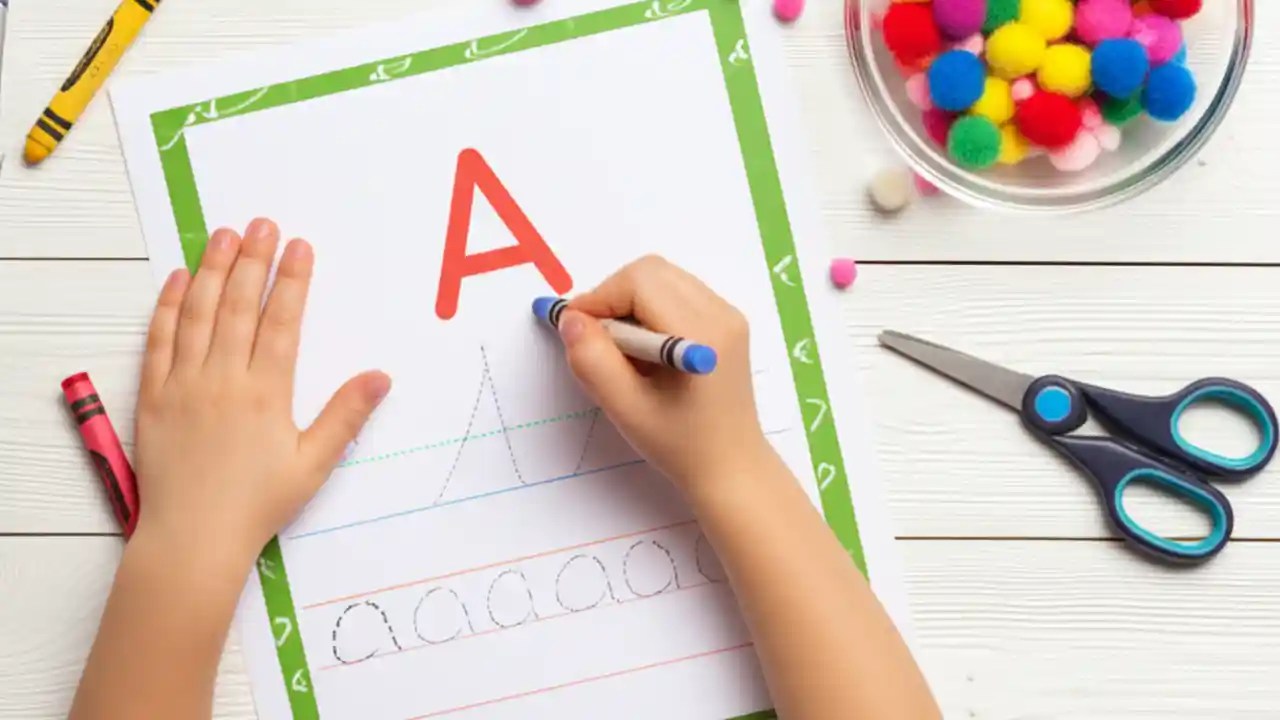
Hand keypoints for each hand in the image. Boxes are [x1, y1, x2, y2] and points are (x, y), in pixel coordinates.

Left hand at [134, 219, 389, 566]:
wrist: (193, 538)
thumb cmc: (258, 504)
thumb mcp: (313, 464)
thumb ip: (346, 416)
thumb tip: (380, 376)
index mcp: (265, 393)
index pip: (281, 322)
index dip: (292, 280)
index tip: (299, 247)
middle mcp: (223, 379)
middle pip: (239, 306)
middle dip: (254, 260)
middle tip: (263, 224)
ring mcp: (183, 384)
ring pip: (198, 314)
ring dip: (213, 270)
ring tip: (224, 235)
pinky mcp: (154, 397)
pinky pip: (159, 341)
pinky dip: (168, 307)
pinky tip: (178, 281)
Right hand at [557, 256, 766, 492]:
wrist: (730, 466)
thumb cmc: (679, 444)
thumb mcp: (626, 408)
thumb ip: (593, 360)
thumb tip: (570, 318)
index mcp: (702, 334)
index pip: (640, 282)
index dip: (599, 297)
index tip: (576, 331)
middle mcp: (721, 313)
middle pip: (652, 271)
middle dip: (614, 296)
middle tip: (597, 338)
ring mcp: (727, 315)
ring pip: (663, 279)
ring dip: (631, 302)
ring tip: (622, 349)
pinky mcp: (725, 322)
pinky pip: (677, 293)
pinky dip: (650, 309)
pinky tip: (646, 349)